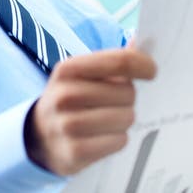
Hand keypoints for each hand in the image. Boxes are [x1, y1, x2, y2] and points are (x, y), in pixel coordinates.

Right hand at [24, 48, 156, 175]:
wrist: (39, 136)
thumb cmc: (71, 99)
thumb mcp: (81, 75)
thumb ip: (111, 60)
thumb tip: (140, 40)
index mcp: (67, 69)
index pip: (118, 61)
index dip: (142, 64)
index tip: (152, 70)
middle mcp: (65, 95)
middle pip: (127, 92)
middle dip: (128, 98)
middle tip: (115, 102)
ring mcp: (67, 125)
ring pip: (126, 117)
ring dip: (124, 120)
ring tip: (108, 120)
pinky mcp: (75, 152)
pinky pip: (119, 141)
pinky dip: (117, 139)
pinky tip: (103, 136)